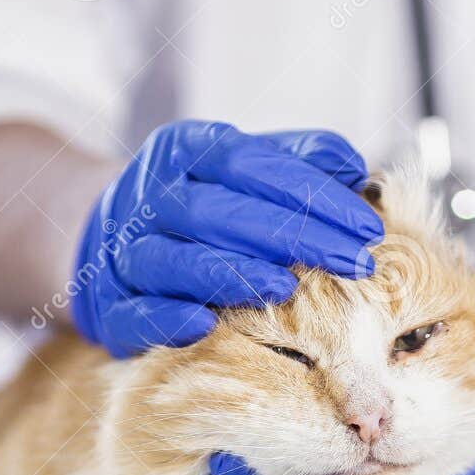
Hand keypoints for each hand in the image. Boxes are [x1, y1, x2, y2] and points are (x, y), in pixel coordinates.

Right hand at [70, 120, 383, 357]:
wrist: (107, 242)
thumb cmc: (200, 205)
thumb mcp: (242, 171)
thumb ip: (296, 163)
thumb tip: (351, 167)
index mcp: (184, 150)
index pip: (248, 163)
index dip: (309, 192)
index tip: (366, 225)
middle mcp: (149, 196)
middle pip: (217, 211)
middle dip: (292, 236)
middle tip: (354, 263)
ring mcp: (124, 251)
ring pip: (173, 259)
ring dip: (231, 273)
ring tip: (286, 287)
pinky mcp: (108, 306)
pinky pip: (136, 312)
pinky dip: (169, 318)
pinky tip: (207, 324)